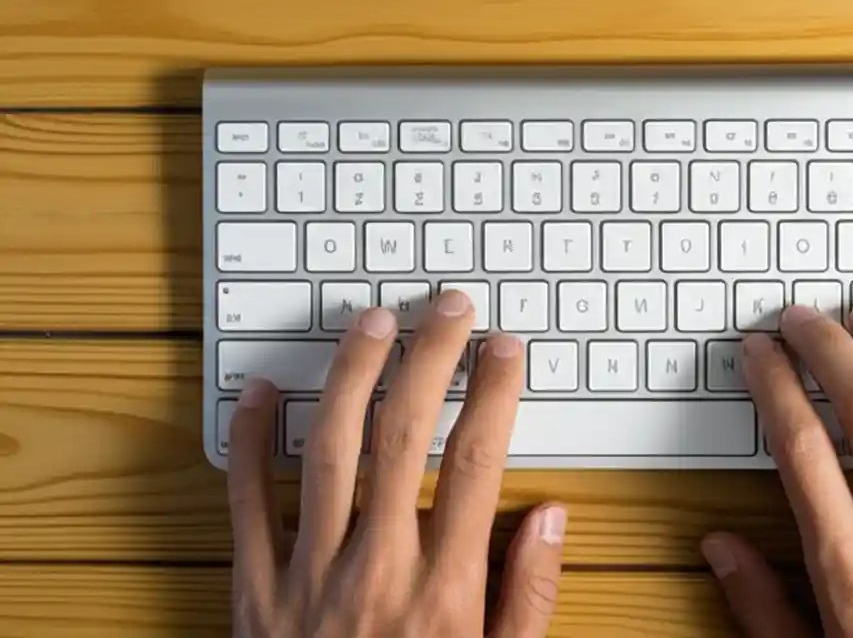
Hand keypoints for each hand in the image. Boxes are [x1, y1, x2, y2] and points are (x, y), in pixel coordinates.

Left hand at [227, 291, 566, 637]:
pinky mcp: (252, 593)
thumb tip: (553, 515)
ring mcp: (307, 577)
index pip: (477, 464)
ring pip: (326, 451)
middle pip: (402, 436)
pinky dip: (248, 442)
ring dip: (350, 375)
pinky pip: (244, 504)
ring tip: (371, 322)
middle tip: (446, 309)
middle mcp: (376, 571)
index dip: (494, 393)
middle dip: (428, 359)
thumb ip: (530, 597)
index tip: (504, 349)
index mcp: (444, 592)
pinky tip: (260, 392)